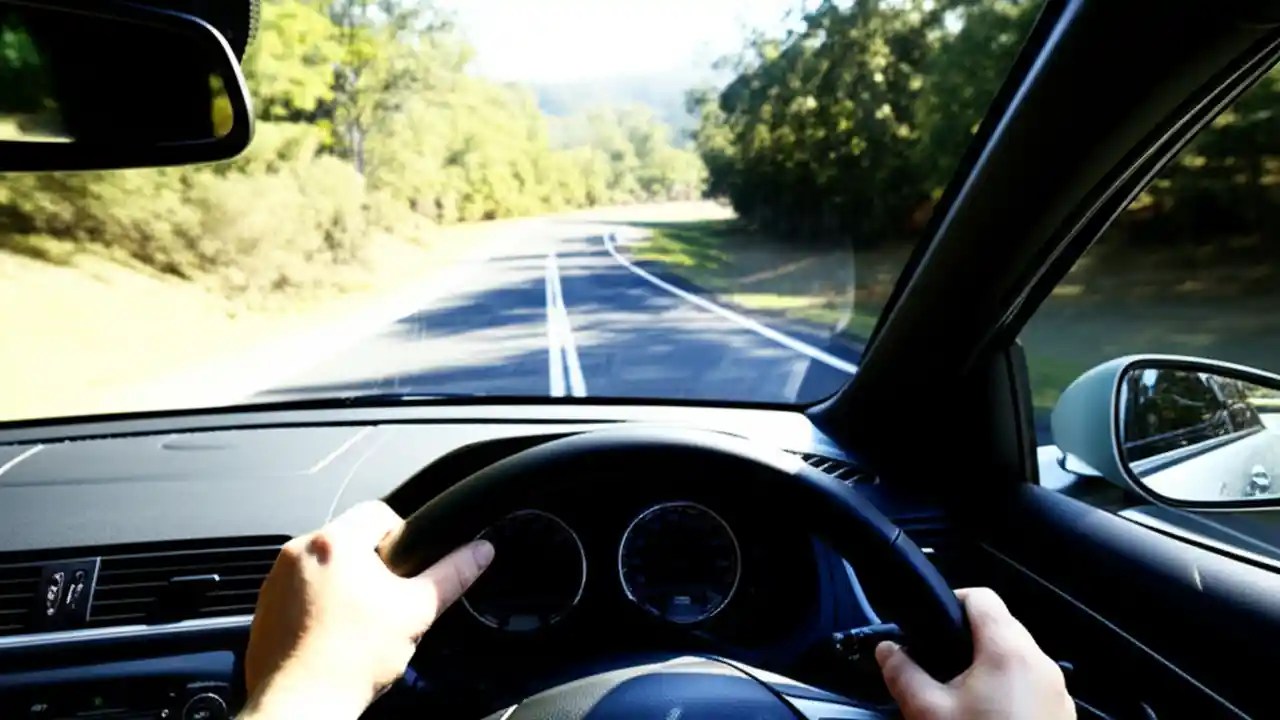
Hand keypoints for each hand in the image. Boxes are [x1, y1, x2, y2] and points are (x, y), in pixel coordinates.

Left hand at [241, 501, 494, 718]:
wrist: (302, 705)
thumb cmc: (353, 659)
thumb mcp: (416, 611)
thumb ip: (452, 574)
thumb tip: (480, 551)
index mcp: (336, 541)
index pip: (380, 512)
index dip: (403, 538)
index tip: (406, 570)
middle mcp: (299, 551)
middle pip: (349, 539)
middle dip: (371, 565)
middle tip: (385, 602)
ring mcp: (276, 579)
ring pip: (323, 566)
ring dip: (342, 584)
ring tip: (358, 622)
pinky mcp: (264, 607)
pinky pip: (298, 591)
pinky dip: (316, 606)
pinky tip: (332, 635)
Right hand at [876, 588, 1073, 719]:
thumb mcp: (928, 711)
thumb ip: (903, 673)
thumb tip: (887, 651)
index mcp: (1009, 650)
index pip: (980, 597)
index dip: (950, 602)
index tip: (930, 626)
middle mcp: (1041, 664)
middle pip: (1000, 627)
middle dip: (966, 642)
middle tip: (938, 670)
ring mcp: (1057, 692)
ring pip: (1017, 659)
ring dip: (988, 668)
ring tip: (961, 700)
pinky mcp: (1062, 716)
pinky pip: (1031, 687)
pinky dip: (1008, 692)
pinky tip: (988, 719)